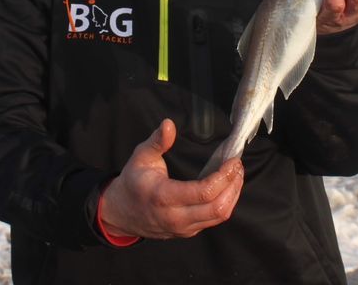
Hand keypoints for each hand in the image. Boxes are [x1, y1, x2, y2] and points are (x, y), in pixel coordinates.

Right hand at [99, 119, 243, 239]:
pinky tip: (226, 187)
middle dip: (233, 185)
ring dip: (233, 195)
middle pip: (218, 207)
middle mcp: (175, 217)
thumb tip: (169, 124)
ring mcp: (183, 228)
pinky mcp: (187, 232)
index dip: (224, 176)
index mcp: (164, 196)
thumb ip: (157, 141)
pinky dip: (225, 203)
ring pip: (219, 216)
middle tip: (237, 165)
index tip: (233, 160)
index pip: (204, 192)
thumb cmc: (133, 182)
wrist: (120, 213)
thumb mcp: (141, 156)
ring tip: (236, 174)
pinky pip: (213, 220)